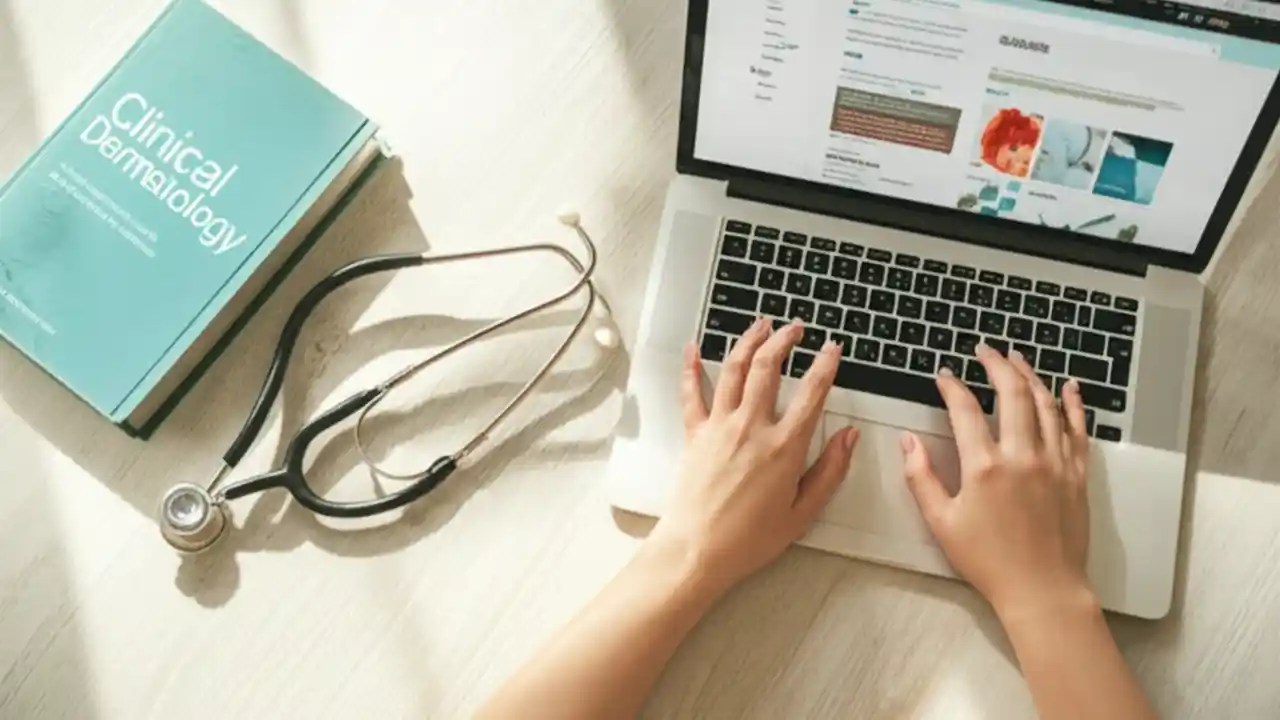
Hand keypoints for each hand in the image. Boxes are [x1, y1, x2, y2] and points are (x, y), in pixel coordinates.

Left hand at [650, 318, 859, 593]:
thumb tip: (850, 437)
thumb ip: (830, 471)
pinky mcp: (695, 434)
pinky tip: (694, 348)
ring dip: (748, 340)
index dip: (825, 365)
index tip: (832, 349)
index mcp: (784, 447)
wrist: (696, 550)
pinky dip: (692, 367)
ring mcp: (720, 427)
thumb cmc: (748, 540)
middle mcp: (751, 428)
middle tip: (796, 328)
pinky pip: (692, 393)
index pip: (812, 393)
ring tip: (761, 324)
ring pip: (734, 369)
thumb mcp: (803, 512)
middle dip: (785, 340)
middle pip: (769, 367)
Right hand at [901, 345, 1093, 619]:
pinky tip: (1068, 387)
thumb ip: (921, 478)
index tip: (944, 374)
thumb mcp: (942, 523)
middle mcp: (1023, 456)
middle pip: (1012, 393)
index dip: (952, 386)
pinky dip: (1071, 404)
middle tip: (985, 349)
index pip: (965, 410)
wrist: (1043, 590)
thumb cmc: (988, 561)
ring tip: (1018, 358)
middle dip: (997, 364)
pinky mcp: (1076, 474)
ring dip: (1030, 375)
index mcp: (985, 467)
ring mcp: (1055, 463)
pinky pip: (1076, 429)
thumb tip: (907, 441)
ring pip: (1046, 404)